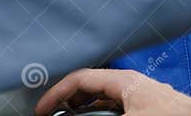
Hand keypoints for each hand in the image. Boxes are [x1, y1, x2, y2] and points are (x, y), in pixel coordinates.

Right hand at [35, 68, 190, 115]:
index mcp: (122, 79)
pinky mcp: (149, 108)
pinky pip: (116, 107)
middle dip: (68, 101)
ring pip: (102, 99)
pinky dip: (101, 114)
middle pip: (89, 88)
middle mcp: (130, 82)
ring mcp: (140, 95)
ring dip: (84, 110)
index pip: (79, 79)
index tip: (41, 110)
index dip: (55, 93)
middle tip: (51, 115)